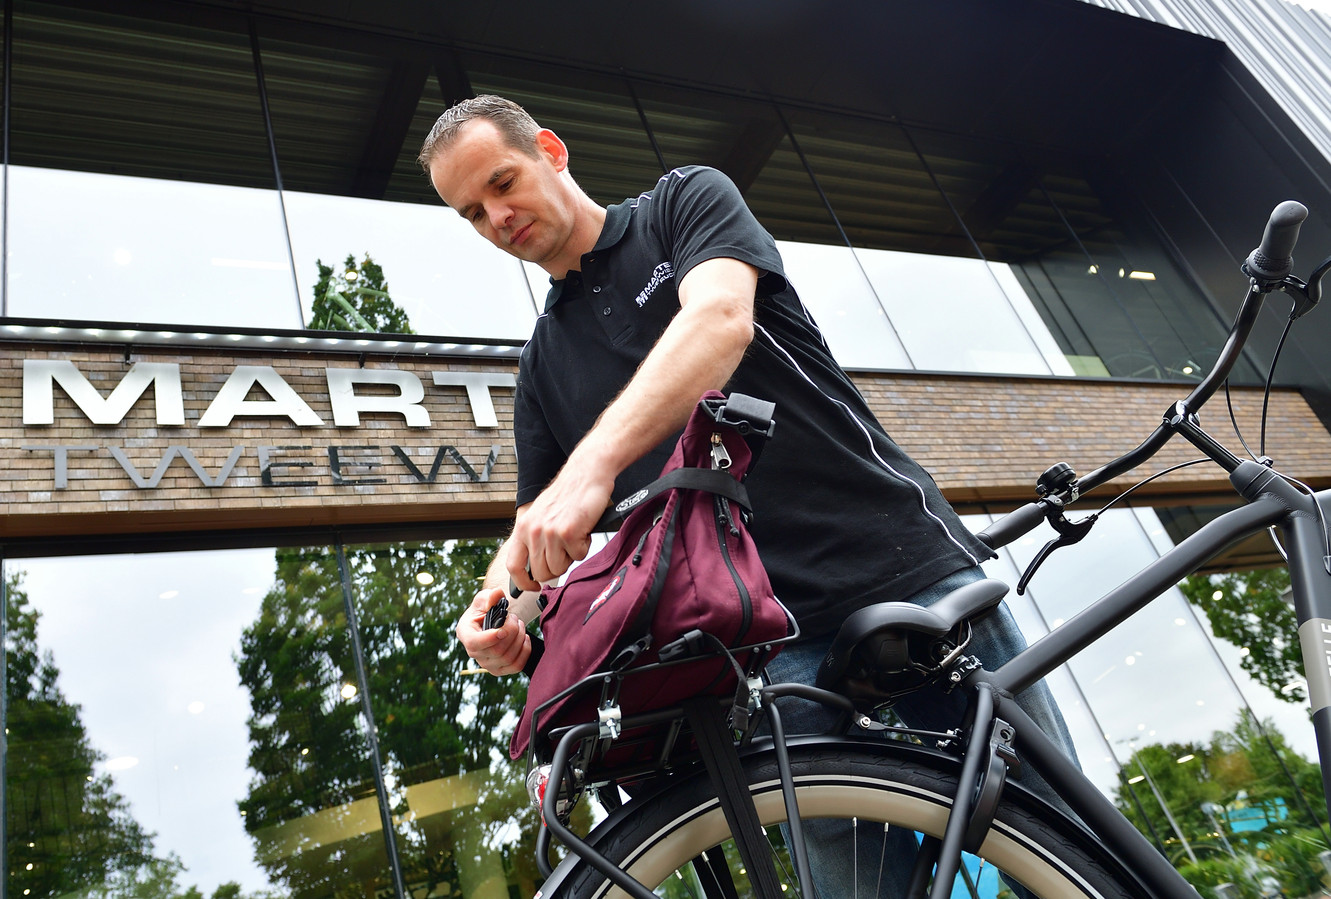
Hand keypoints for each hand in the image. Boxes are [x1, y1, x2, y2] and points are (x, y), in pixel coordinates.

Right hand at [456, 586, 530, 675]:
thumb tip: (497, 593)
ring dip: (519, 639)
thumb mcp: (485, 598)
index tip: (503, 628)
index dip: (490, 638)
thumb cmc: (486, 609)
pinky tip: (524, 638)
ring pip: (508, 658)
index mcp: (465, 634)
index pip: (474, 643)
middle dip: (512, 631)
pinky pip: (516, 666)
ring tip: (519, 625)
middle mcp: (474, 652)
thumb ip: (491, 596)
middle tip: (515, 618)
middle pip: (497, 651)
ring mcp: (487, 664)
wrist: (491, 620)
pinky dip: (525, 651)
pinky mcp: (500, 669)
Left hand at [507, 462, 613, 589]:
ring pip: (559, 568)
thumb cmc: (568, 495)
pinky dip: (584, 546)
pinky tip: (583, 530)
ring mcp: (549, 532)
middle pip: (541, 573)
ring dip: (571, 556)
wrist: (586, 474)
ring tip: (574, 536)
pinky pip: (578, 556)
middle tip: (566, 549)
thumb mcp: (540, 515)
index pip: (513, 565)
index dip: (523, 582)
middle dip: (557, 566)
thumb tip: (534, 569)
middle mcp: (532, 531)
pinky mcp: (568, 532)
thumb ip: (534, 539)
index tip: (533, 587)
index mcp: (522, 528)